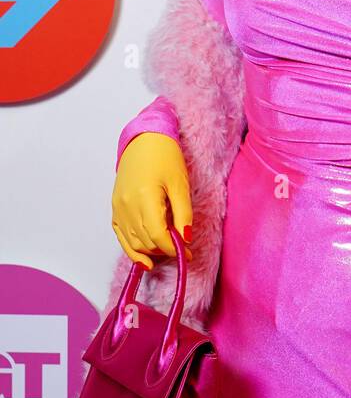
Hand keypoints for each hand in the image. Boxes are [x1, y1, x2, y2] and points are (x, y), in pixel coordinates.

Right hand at [111, 132, 192, 270]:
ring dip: (151, 251)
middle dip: (165, 250)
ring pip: (133, 242)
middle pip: (145, 242)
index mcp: (144, 198)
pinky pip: (121, 236)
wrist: (145, 140)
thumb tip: (185, 239)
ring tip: (167, 250)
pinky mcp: (115, 207)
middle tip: (182, 249)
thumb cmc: (165, 157)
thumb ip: (183, 215)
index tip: (188, 254)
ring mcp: (118, 208)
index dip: (174, 249)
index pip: (158, 236)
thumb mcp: (180, 185)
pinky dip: (132, 249)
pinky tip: (145, 257)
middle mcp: (127, 206)